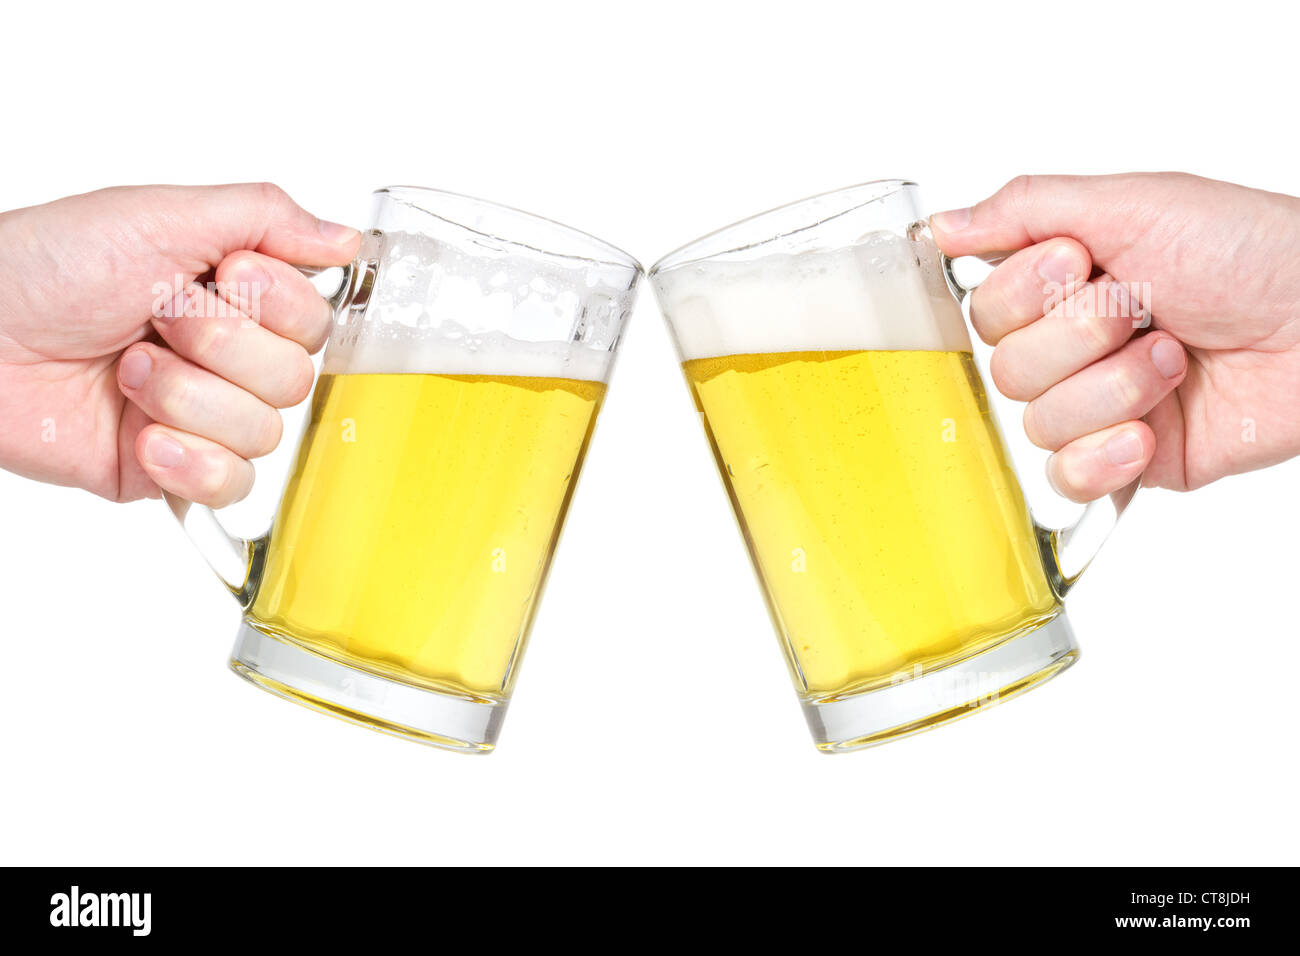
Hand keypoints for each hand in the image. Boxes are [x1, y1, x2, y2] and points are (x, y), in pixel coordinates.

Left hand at [0, 184, 359, 504]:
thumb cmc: (46, 267)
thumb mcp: (162, 215)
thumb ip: (266, 216)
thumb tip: (347, 240)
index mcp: (235, 295)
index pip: (315, 319)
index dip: (274, 304)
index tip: (223, 276)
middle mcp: (228, 358)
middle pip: (297, 379)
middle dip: (220, 348)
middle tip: (157, 322)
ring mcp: (204, 416)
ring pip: (265, 432)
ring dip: (187, 398)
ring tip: (128, 373)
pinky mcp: (174, 471)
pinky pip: (232, 486)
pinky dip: (188, 462)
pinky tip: (143, 436)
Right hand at [930, 172, 1299, 500]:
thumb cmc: (1249, 251)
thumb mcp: (1132, 202)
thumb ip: (1026, 208)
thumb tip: (942, 225)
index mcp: (1063, 286)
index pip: (984, 310)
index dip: (1026, 293)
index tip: (1084, 262)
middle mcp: (1072, 348)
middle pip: (1005, 370)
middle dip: (1079, 338)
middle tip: (1142, 310)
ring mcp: (1098, 407)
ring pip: (1038, 423)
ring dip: (1115, 388)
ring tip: (1175, 360)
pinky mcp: (1128, 462)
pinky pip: (1067, 479)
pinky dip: (1105, 456)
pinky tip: (1149, 432)